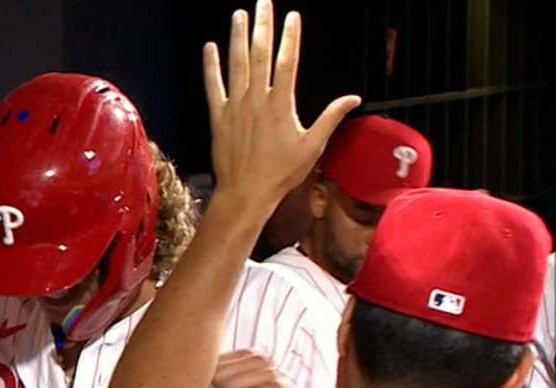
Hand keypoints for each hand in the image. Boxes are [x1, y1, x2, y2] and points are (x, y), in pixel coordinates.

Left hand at [204, 1, 359, 207]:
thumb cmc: (281, 173)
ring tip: (239, 15)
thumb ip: (331, 117)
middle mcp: (256, 100)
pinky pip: (213, 86)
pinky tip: (210, 48)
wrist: (245, 193)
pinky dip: (211, 66)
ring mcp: (235, 107)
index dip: (290, 37)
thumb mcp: (313, 145)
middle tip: (263, 3)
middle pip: (260, 55)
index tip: (292, 16)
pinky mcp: (218, 117)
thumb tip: (353, 98)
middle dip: (262, 26)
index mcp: (281, 104)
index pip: (288, 61)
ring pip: (236, 65)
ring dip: (237, 37)